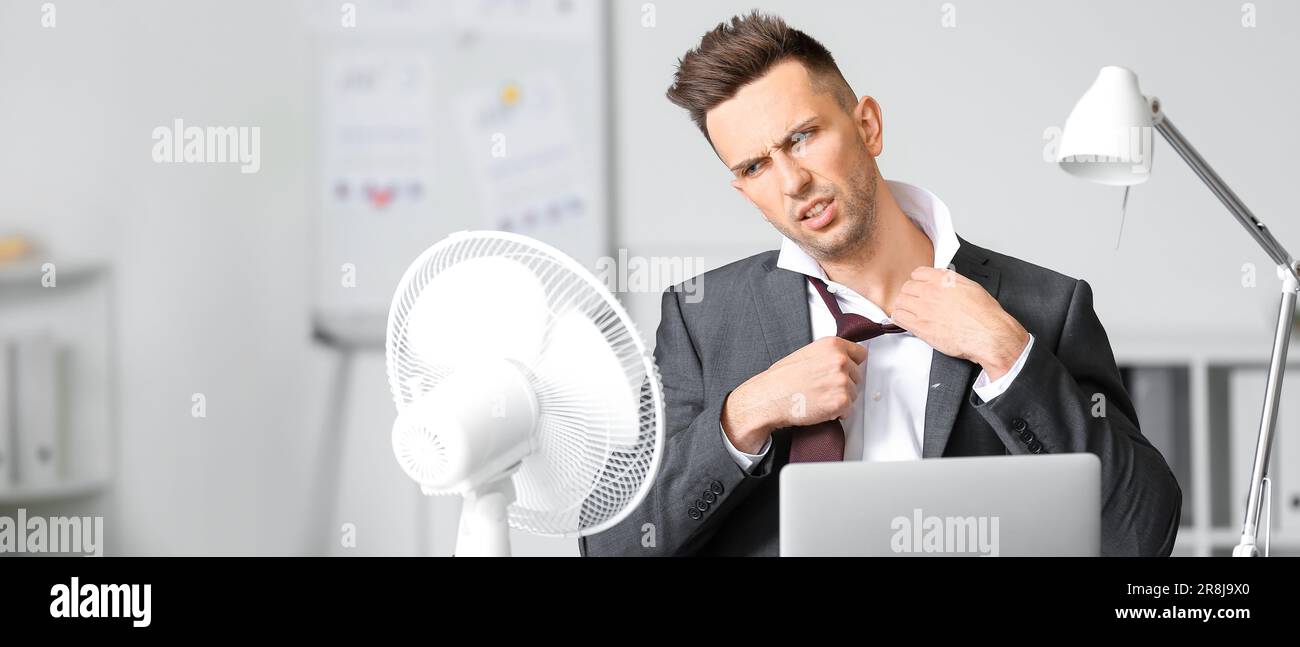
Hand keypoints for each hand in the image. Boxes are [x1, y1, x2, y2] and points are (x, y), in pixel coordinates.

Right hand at [721, 336, 866, 452]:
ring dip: (840, 398)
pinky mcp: (841, 401)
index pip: (860, 353)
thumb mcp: (806, 354)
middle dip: (844, 383)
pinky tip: (821, 407)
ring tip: (819, 397)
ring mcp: (842, 381)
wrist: (770, 399)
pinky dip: (837, 413)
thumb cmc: (781, 380)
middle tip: (823, 387)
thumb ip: (828, 355)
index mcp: (832, 345)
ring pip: (854, 393)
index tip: (845, 370)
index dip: (851, 364)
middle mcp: (840, 360)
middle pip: (857, 375)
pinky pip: (849, 410)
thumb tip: (841, 360)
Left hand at [890, 266, 1029, 379]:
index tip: (918, 287)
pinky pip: (899, 318)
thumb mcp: (970, 287)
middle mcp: (930, 291)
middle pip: (907, 288)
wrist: (988, 334)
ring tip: (908, 312)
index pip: (918, 273)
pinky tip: (905, 321)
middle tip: (913, 302)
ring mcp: (923, 308)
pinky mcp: (920, 326)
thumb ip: (952, 282)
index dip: (918, 281)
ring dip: (903, 306)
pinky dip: (899, 319)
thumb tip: (945, 283)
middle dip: (910, 294)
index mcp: (943, 279)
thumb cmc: (985, 315)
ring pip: (900, 302)